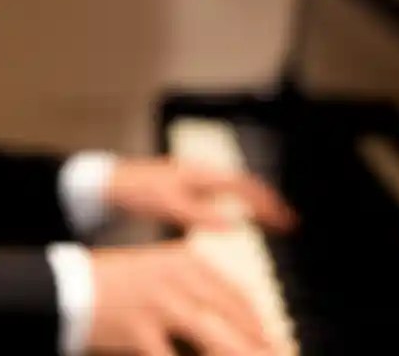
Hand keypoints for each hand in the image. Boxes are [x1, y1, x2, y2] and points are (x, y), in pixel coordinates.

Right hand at [88, 240, 275, 354]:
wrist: (68, 285)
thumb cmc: (115, 281)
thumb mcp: (159, 268)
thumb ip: (193, 284)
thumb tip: (228, 312)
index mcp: (185, 261)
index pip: (234, 294)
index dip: (256, 320)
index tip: (270, 336)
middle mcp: (178, 280)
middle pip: (232, 316)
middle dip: (258, 341)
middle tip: (277, 354)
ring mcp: (161, 306)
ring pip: (213, 338)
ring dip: (239, 353)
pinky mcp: (141, 332)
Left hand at [106, 157, 296, 232]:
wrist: (109, 182)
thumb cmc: (135, 191)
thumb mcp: (168, 205)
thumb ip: (200, 215)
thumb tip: (235, 224)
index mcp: (202, 174)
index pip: (247, 186)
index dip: (269, 204)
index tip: (287, 220)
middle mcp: (203, 173)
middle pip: (246, 186)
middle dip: (269, 203)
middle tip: (289, 222)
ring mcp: (196, 179)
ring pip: (235, 189)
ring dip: (254, 204)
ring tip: (273, 221)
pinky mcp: (188, 187)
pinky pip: (222, 194)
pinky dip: (237, 205)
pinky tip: (238, 220)